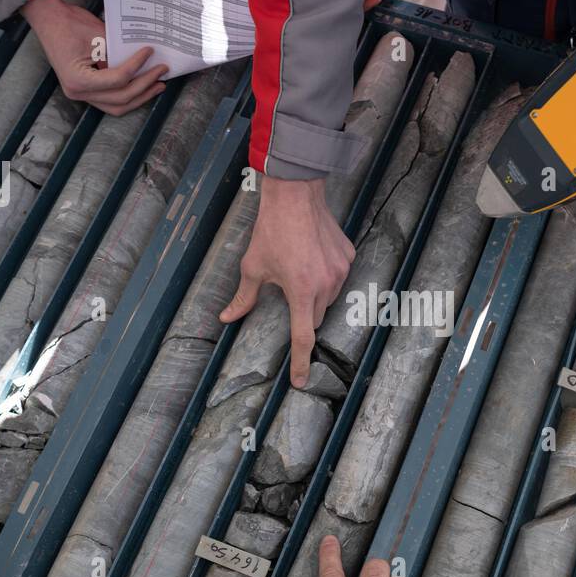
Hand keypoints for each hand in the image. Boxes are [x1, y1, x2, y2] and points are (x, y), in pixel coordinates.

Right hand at [21, 0, 168, 115]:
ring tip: (158, 85)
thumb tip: (145, 60)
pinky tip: (142, 86)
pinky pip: (110, 100)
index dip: (137, 67)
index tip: (150, 53)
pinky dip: (128, 95)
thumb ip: (119, 52)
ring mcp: (80, 94)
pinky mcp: (85, 91)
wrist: (48, 18)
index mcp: (78, 80)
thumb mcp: (98, 35)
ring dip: (139, 97)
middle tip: (161, 73)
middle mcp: (78, 92)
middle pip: (121, 98)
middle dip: (145, 86)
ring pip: (117, 106)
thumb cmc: (68, 22)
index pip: (118, 79)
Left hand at [220, 176, 354, 387]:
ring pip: (328, 298)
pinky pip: (337, 277)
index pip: (303, 337)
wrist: (295, 195)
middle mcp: (324, 285)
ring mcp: (340, 270)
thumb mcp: (253, 267)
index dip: (301, 362)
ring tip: (299, 268)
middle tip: (289, 291)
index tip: (301, 381)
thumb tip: (227, 318)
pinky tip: (312, 256)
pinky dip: (326, 274)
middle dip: (302, 312)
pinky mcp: (348, 257)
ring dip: (314, 294)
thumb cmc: (272, 230)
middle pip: (315, 317)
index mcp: (300, 291)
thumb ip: (244, 298)